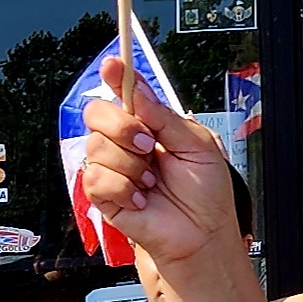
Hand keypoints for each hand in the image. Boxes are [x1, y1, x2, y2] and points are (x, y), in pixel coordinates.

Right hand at [82, 60, 237, 266]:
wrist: (202, 235)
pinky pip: (96, 178)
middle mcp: (128, 143)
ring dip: (130, 165)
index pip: (125, 94)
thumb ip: (165, 117)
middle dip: (122, 126)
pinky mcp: (104, 195)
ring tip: (152, 181)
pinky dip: (123, 188)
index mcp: (151, 126)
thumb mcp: (197, 145)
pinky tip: (141, 199)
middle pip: (97, 113)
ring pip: (97, 146)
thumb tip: (137, 90)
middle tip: (148, 144)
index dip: (116, 76)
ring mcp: (114, 167)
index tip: (113, 65)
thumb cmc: (206, 195)